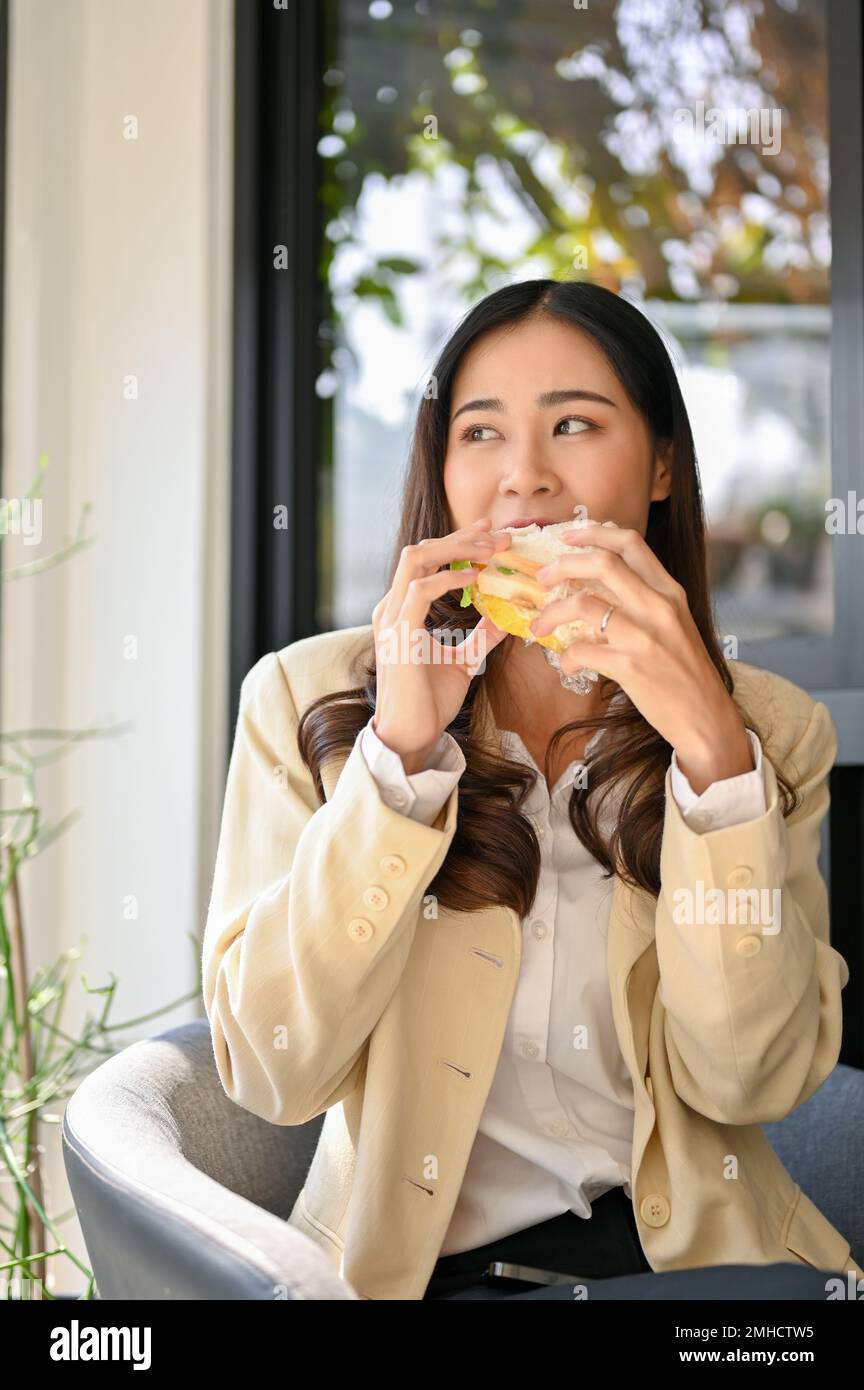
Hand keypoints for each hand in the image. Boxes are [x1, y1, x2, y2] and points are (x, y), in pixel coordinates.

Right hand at [371, 517, 510, 770]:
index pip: (425, 560)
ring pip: (416, 559)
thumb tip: (505, 617)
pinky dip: (448, 578)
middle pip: (419, 550)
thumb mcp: (463, 661)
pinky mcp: (399, 634)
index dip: (456, 542)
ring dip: (456, 549)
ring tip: (490, 551)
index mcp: (401, 611)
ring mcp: (391, 619)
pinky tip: (475, 578)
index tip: (487, 533)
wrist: (411, 735)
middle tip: (496, 534)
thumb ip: (480, 637)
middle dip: (459, 538)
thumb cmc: (429, 702)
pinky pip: (420, 590)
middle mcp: (392, 608)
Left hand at [528, 525, 753, 790]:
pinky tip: (567, 665)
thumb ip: (644, 601)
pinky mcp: (630, 667)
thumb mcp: (674, 624)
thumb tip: (595, 588)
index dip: (593, 533)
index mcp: (670, 591)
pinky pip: (581, 651)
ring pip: (582, 604)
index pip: (631, 543)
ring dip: (551, 613)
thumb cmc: (685, 672)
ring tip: (538, 627)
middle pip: (602, 563)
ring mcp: (644, 636)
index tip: (567, 536)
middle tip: (541, 576)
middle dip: (562, 564)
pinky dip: (565, 657)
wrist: (706, 717)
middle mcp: (658, 606)